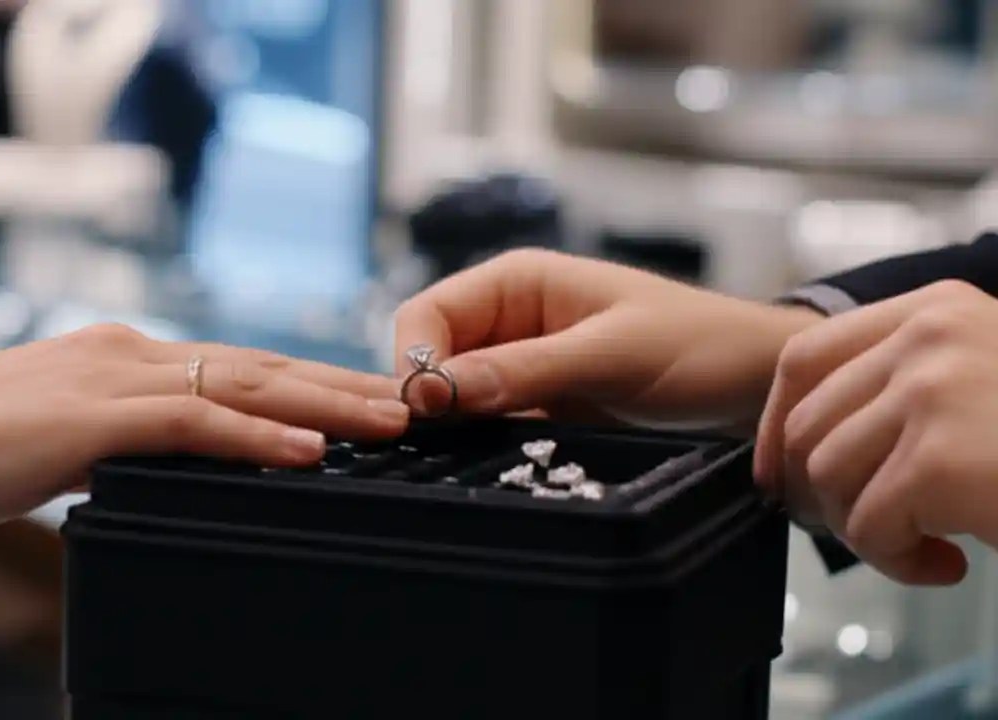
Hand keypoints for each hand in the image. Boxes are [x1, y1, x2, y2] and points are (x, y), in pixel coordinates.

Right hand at [0, 324, 406, 540]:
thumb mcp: (55, 441)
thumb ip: (114, 443)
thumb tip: (163, 466)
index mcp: (123, 358)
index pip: (238, 367)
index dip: (309, 381)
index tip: (365, 399)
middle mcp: (129, 354)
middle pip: (261, 367)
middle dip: (343, 385)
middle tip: (413, 400)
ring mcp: (113, 378)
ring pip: (244, 385)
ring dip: (326, 403)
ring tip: (392, 420)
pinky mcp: (92, 416)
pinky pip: (193, 424)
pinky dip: (257, 437)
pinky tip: (307, 450)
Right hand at [394, 249, 820, 432]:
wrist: (759, 389)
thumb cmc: (699, 348)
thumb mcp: (612, 356)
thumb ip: (526, 369)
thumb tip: (438, 390)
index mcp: (517, 282)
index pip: (428, 313)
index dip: (413, 358)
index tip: (424, 411)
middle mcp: (509, 322)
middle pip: (432, 357)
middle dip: (427, 397)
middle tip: (434, 448)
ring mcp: (522, 369)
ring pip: (456, 399)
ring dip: (453, 428)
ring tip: (460, 462)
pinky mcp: (540, 411)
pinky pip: (490, 428)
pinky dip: (481, 448)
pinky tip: (489, 468)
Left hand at [755, 280, 997, 585]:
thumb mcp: (979, 377)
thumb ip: (903, 384)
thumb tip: (801, 441)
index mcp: (934, 310)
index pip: (804, 356)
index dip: (774, 423)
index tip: (777, 471)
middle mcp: (926, 338)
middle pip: (807, 424)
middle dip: (819, 493)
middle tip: (867, 527)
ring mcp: (931, 392)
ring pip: (827, 477)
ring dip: (863, 531)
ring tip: (919, 544)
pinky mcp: (939, 458)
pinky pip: (866, 526)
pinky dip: (895, 562)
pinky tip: (949, 564)